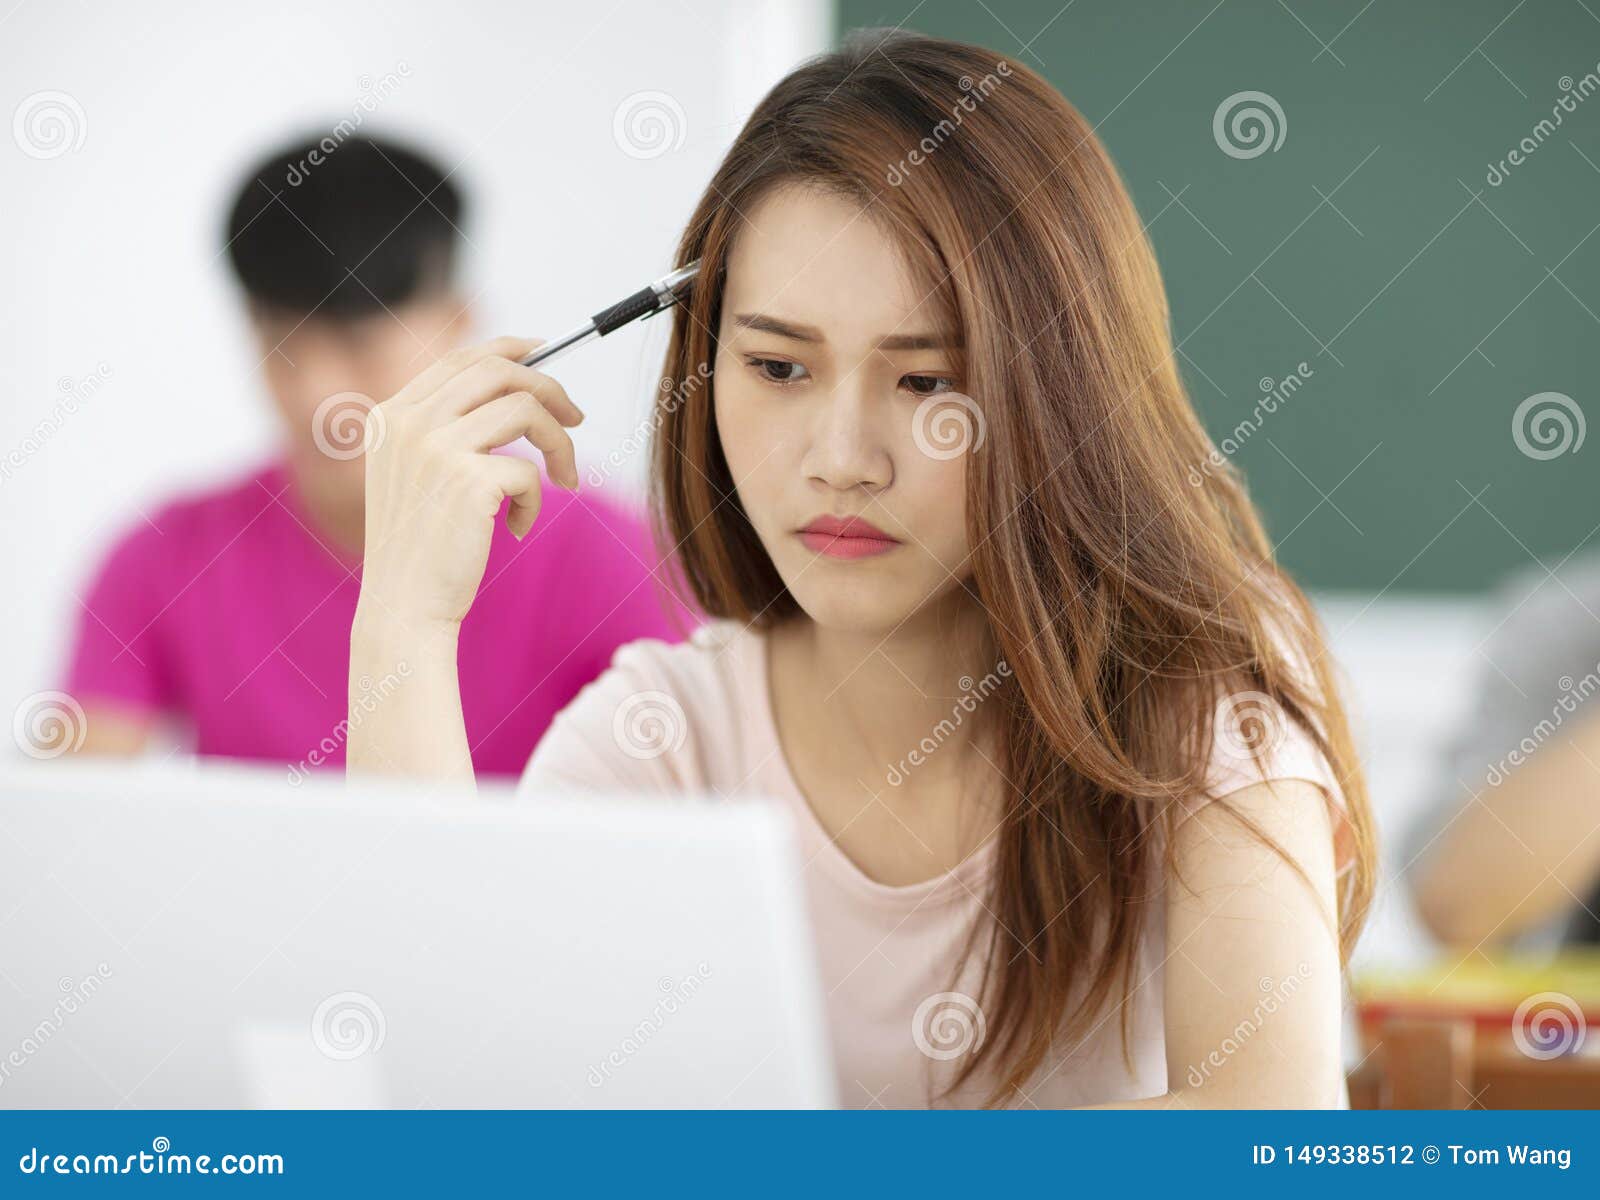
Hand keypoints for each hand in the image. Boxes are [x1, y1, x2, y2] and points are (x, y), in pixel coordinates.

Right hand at [357, 336, 583, 628]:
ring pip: (525, 410)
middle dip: (550, 388)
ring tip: (564, 479)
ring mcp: (434, 447)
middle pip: (498, 371)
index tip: (545, 354)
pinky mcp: (467, 480)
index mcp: (392, 416)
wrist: (402, 608)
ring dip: (558, 445)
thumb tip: (522, 391)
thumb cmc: (421, 548)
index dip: (510, 349)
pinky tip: (516, 528)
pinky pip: (530, 471)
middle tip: (576, 419)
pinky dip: (535, 500)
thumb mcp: (418, 476)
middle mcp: (408, 422)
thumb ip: (449, 430)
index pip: (460, 358)